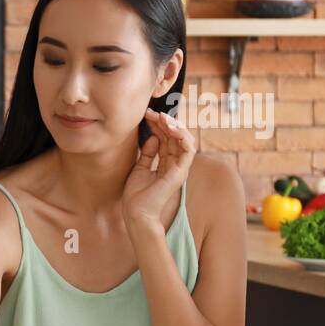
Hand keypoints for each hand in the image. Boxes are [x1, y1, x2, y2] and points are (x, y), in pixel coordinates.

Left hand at [122, 109, 195, 229]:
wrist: (136, 213)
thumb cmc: (136, 195)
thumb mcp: (139, 168)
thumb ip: (148, 153)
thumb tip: (153, 137)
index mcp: (166, 164)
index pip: (166, 139)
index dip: (158, 126)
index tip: (147, 115)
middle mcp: (175, 164)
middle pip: (174, 137)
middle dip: (164, 122)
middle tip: (152, 112)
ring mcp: (179, 168)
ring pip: (184, 140)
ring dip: (174, 126)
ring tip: (162, 117)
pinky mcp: (181, 172)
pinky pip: (188, 149)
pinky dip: (181, 136)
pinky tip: (171, 127)